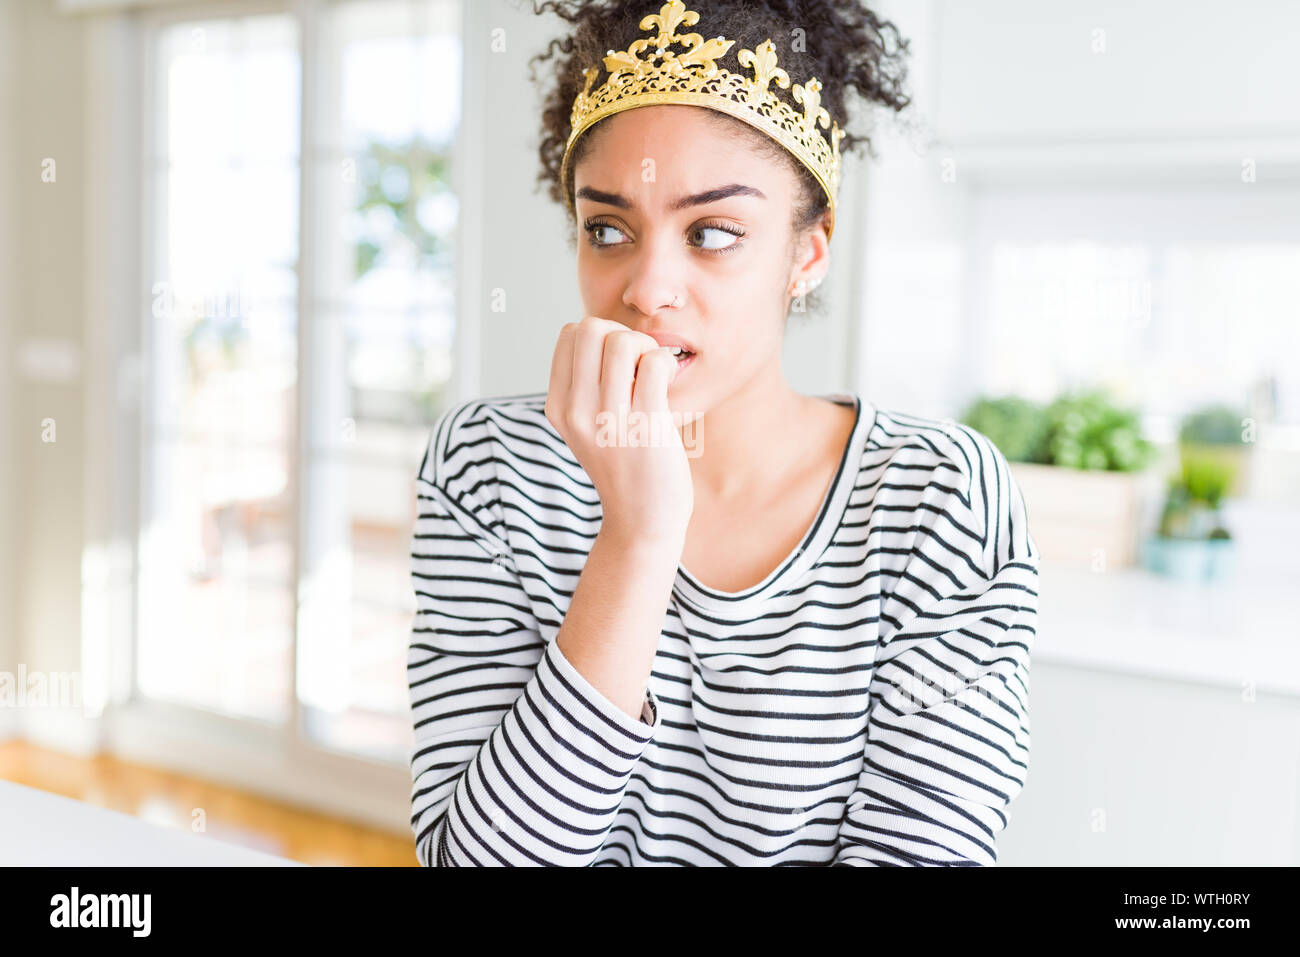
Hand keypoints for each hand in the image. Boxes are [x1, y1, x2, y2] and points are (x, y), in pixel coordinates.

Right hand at [545, 316, 693, 546]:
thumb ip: (585, 385)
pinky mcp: (644, 427)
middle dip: (621, 335)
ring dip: (646, 349)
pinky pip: (654, 363)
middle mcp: (576, 412)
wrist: (643, 521)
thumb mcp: (586, 427)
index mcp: (558, 407)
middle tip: (637, 366)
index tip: (617, 365)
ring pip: (623, 342)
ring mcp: (608, 420)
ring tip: (653, 377)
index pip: (569, 335)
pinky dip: (665, 364)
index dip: (599, 337)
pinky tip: (667, 385)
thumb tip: (606, 333)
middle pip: (592, 329)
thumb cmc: (624, 466)